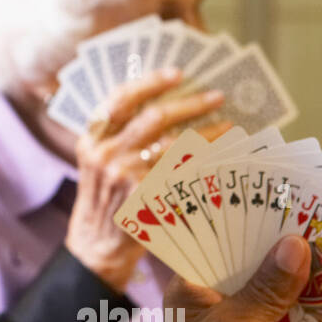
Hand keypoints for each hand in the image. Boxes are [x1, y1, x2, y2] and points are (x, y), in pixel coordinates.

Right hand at [62, 68, 227, 291]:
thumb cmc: (105, 201)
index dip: (149, 82)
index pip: (118, 100)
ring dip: (208, 134)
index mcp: (91, 140)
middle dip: (190, 104)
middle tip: (216, 96)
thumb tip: (166, 107)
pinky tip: (224, 161)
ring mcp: (124, 178)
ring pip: (175, 146)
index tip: (178, 73)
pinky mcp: (144, 200)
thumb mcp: (98, 164)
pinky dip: (207, 165)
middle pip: (152, 118)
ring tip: (230, 127)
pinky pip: (184, 175)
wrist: (95, 248)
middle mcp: (104, 155)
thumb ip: (119, 137)